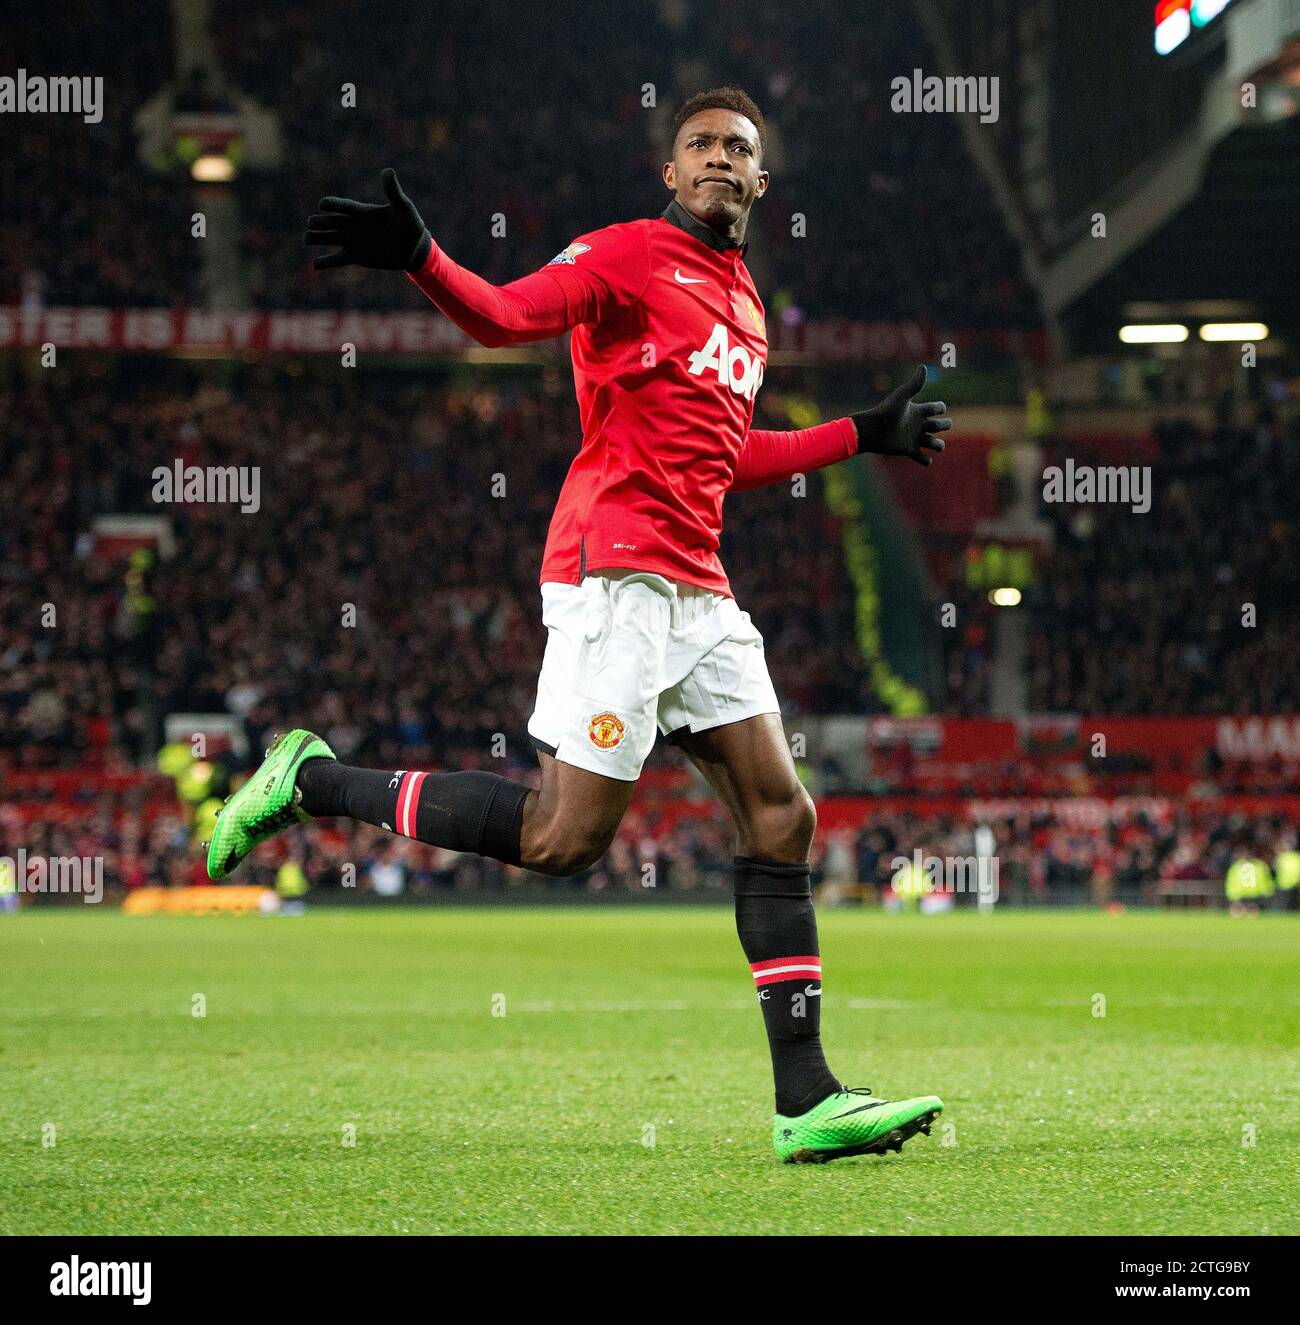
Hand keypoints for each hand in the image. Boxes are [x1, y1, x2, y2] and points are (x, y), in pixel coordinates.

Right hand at [305, 168, 431, 272]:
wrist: (413, 247)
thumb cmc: (410, 224)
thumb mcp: (404, 207)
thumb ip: (393, 192)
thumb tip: (388, 171)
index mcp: (363, 212)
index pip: (345, 207)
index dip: (334, 205)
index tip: (322, 204)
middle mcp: (354, 225)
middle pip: (333, 223)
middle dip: (321, 223)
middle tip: (311, 223)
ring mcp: (353, 241)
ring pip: (330, 239)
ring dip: (318, 238)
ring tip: (306, 238)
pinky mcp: (355, 256)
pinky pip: (337, 259)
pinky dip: (326, 262)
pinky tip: (315, 265)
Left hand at [852, 365, 951, 465]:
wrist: (873, 430)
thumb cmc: (886, 411)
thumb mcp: (903, 397)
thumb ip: (915, 384)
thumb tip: (923, 367)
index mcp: (919, 411)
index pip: (938, 408)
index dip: (940, 408)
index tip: (936, 409)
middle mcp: (918, 424)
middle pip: (941, 425)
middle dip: (945, 425)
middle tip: (934, 427)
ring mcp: (914, 438)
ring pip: (935, 443)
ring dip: (938, 445)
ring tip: (934, 445)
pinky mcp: (908, 450)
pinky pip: (922, 458)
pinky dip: (926, 460)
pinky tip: (924, 458)